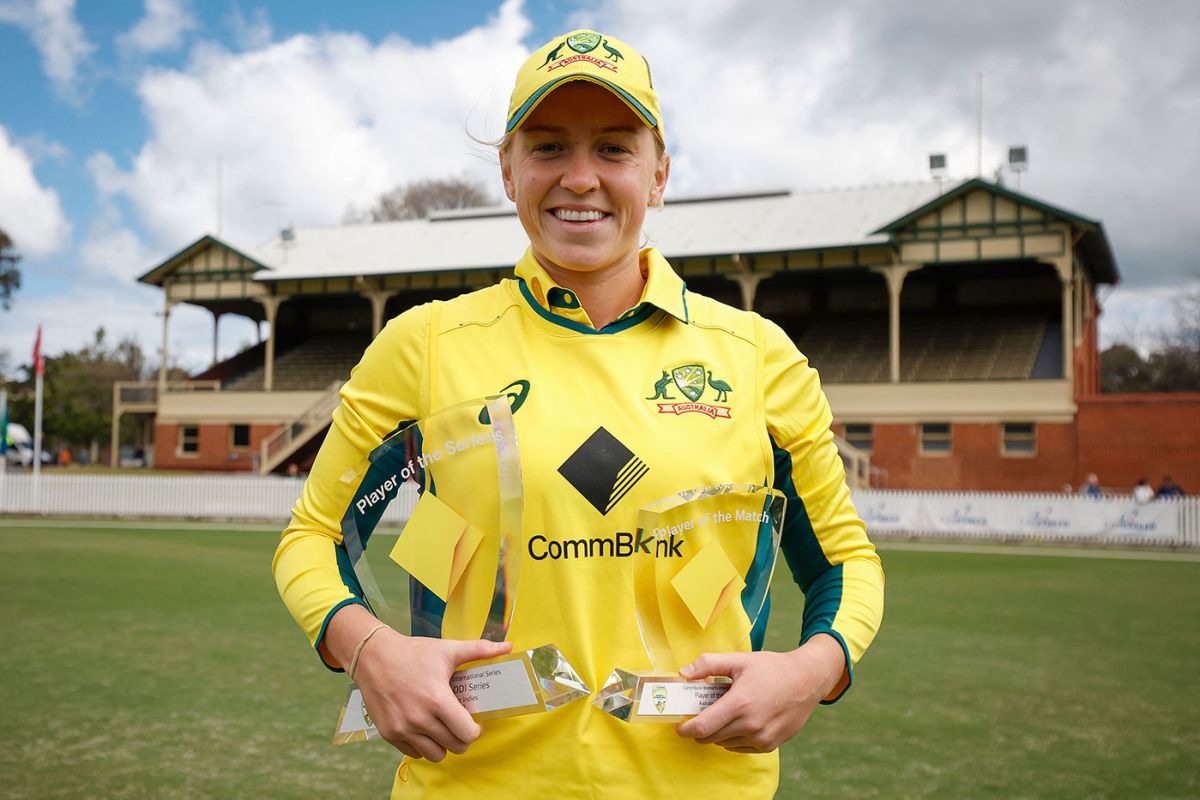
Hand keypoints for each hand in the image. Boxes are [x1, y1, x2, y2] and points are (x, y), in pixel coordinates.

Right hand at [354, 628, 511, 760]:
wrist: (373, 657)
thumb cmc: (413, 653)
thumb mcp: (447, 649)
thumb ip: (480, 650)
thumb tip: (508, 646)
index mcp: (437, 699)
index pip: (467, 733)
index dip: (476, 730)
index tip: (474, 721)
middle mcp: (419, 719)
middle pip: (455, 747)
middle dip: (462, 737)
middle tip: (460, 724)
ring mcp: (402, 729)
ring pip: (436, 755)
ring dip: (443, 745)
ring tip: (443, 727)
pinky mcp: (389, 734)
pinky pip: (414, 753)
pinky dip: (423, 745)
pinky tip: (424, 728)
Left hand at [674, 633, 846, 752]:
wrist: (807, 680)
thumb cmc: (772, 668)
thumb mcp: (739, 659)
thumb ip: (708, 664)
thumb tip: (683, 673)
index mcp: (740, 704)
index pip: (702, 727)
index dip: (685, 729)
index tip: (678, 725)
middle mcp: (750, 726)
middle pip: (710, 738)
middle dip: (699, 729)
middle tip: (700, 713)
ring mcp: (761, 738)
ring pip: (724, 743)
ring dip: (717, 732)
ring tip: (725, 711)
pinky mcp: (769, 745)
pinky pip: (740, 747)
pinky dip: (733, 737)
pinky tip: (740, 720)